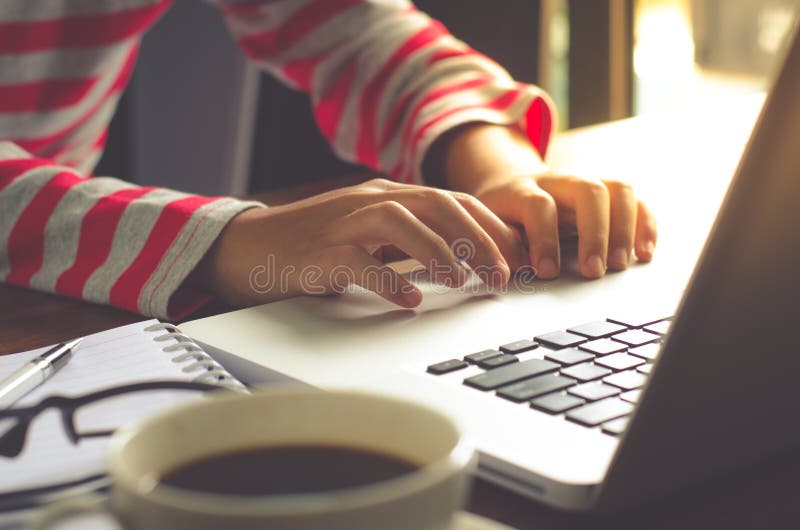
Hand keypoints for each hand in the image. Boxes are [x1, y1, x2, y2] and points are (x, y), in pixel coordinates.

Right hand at [195, 179, 518, 307]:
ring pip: (401, 222)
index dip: (490, 226)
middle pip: (436, 204)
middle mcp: (370, 201)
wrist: (248, 246)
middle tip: (501, 275)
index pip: (451, 201)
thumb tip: (464, 260)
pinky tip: (411, 298)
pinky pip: (358, 261)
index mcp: (387, 196)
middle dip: (477, 238)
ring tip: (465, 282)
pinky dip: (388, 278)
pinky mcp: (318, 253)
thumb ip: (410, 240)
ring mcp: (343, 223)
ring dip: (439, 251)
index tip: (516, 256)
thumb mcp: (369, 235)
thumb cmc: (315, 245)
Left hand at [427, 124, 657, 278]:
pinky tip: (644, 254)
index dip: (544, 238)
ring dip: (625, 228)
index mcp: (521, 189)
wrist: (507, 186)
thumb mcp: (485, 228)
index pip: (539, 205)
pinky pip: (635, 199)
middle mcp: (558, 181)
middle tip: (595, 271)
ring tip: (621, 265)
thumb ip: (498, 246)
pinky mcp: (606, 193)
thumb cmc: (498, 217)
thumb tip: (509, 272)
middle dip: (596, 232)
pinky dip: (645, 224)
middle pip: (589, 190)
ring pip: (617, 189)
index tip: (546, 272)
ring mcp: (585, 183)